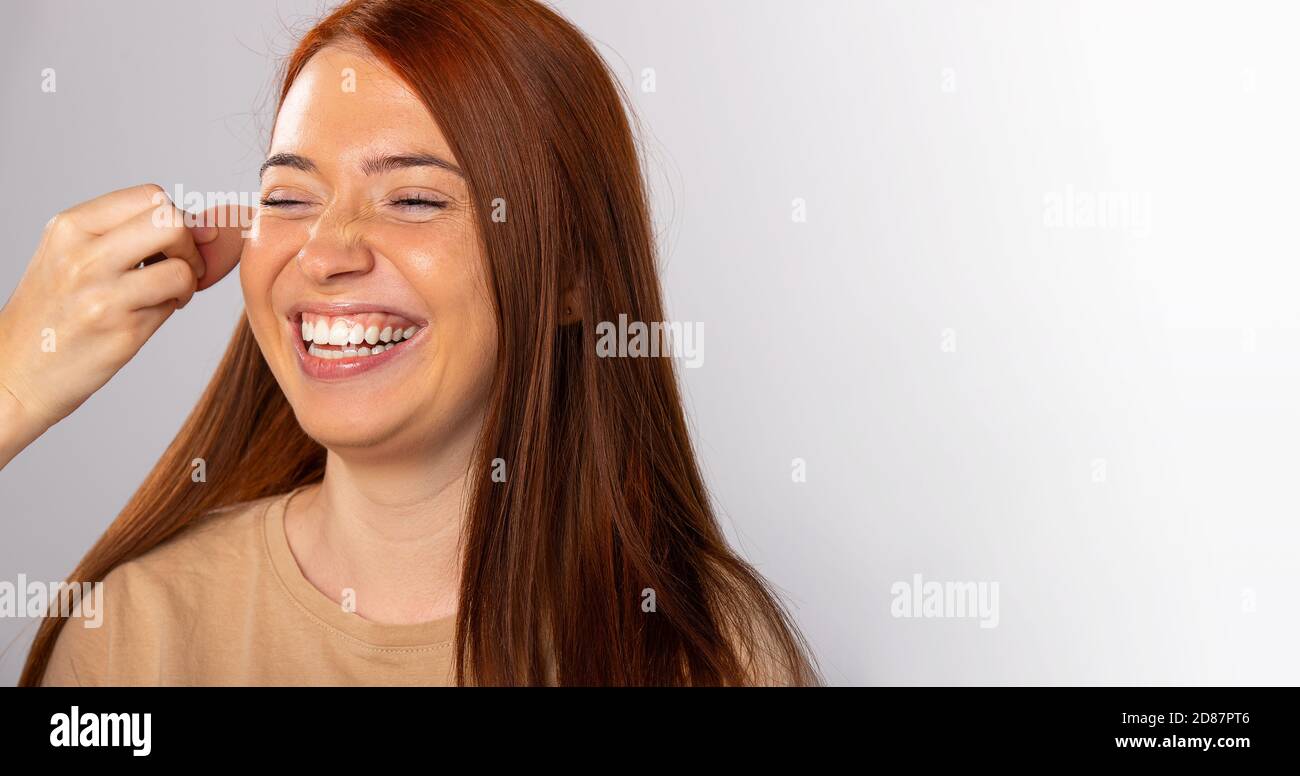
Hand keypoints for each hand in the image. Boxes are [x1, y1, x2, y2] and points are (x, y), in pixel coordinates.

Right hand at [0, 184, 246, 438]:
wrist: (16, 371)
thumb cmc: (56, 312)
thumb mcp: (74, 257)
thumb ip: (131, 234)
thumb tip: (211, 224)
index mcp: (70, 227)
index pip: (150, 195)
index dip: (175, 218)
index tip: (168, 244)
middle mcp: (82, 254)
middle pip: (172, 220)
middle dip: (189, 244)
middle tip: (179, 267)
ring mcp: (101, 292)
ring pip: (182, 266)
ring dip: (188, 281)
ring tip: (167, 294)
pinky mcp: (120, 329)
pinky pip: (173, 304)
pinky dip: (174, 306)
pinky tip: (149, 314)